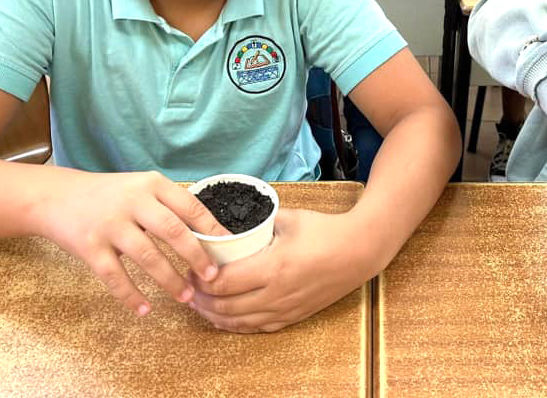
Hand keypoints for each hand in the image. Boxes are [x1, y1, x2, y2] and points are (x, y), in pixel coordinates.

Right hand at [35, 170, 228, 315]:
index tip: (228, 249)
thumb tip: (209, 235)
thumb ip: (168, 206)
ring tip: (186, 297)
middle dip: (196, 257)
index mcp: (151, 184)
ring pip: (147, 257)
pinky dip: (131, 295)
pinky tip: (145, 309)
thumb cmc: (109, 195)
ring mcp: (109, 224)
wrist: (57, 197)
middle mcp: (132, 201)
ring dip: (170, 280)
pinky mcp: (89, 246)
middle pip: (173, 231)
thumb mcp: (141, 187)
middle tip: (213, 277)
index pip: (190, 206)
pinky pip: (114, 276)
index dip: (211, 229)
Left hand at [187, 209, 368, 332]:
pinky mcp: (294, 316)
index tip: (190, 269)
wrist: (359, 250)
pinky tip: (225, 318)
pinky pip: (258, 328)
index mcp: (273, 267)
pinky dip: (236, 325)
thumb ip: (259, 222)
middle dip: (201, 300)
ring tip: (199, 305)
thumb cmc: (326, 231)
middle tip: (187, 287)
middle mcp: (276, 294)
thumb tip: (235, 222)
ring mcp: (285, 309)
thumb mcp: (290, 218)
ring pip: (240, 322)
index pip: (225, 282)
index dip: (201, 280)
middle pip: (226, 307)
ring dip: (215, 316)